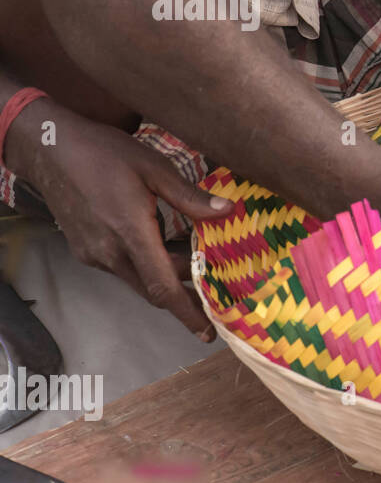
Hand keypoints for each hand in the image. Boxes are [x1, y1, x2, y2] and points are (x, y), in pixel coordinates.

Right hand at [16, 108, 232, 337]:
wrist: (51, 150)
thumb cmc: (105, 153)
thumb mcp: (154, 167)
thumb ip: (189, 197)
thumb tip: (227, 211)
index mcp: (130, 232)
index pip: (162, 286)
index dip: (187, 312)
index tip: (207, 332)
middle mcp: (109, 252)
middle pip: (153, 289)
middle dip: (183, 293)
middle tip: (213, 288)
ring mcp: (93, 254)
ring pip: (138, 279)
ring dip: (164, 276)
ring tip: (193, 260)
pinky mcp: (85, 250)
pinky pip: (122, 268)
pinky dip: (146, 265)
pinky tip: (162, 245)